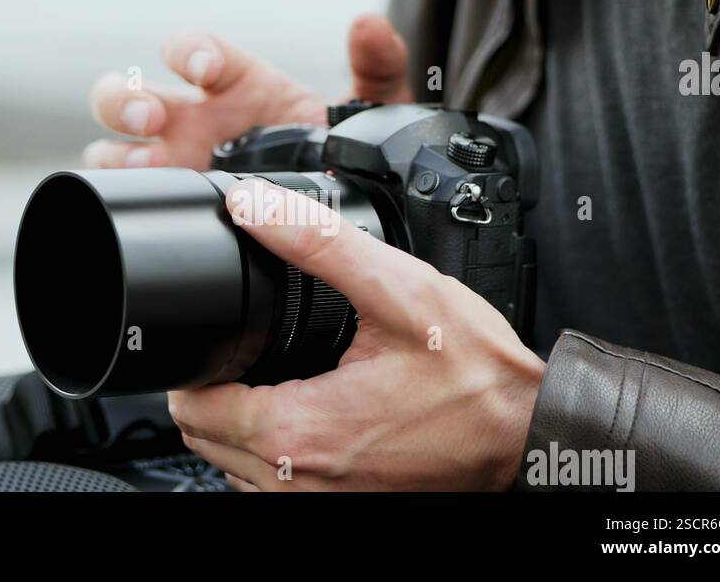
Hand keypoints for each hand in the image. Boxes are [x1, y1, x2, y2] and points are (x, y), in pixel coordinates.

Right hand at [84, 13, 412, 169]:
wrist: (340, 201)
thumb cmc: (342, 146)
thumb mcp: (369, 108)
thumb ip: (375, 64)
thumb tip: (369, 25)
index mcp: (235, 84)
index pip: (196, 51)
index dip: (190, 51)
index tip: (203, 67)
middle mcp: (196, 118)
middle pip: (131, 93)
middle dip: (128, 100)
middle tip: (151, 118)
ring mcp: (177, 161)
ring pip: (114, 144)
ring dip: (118, 150)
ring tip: (150, 164)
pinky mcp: (173, 198)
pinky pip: (128, 192)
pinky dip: (124, 192)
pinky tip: (147, 202)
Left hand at [168, 180, 545, 490]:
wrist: (526, 435)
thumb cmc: (477, 377)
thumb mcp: (402, 293)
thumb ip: (320, 245)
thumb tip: (256, 208)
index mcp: (300, 432)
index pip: (192, 407)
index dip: (197, 364)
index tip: (224, 338)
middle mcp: (299, 484)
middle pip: (205, 439)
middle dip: (214, 390)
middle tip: (248, 351)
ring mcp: (317, 507)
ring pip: (232, 467)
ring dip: (239, 424)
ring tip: (277, 379)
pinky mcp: (338, 512)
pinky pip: (270, 486)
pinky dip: (273, 452)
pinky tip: (306, 414)